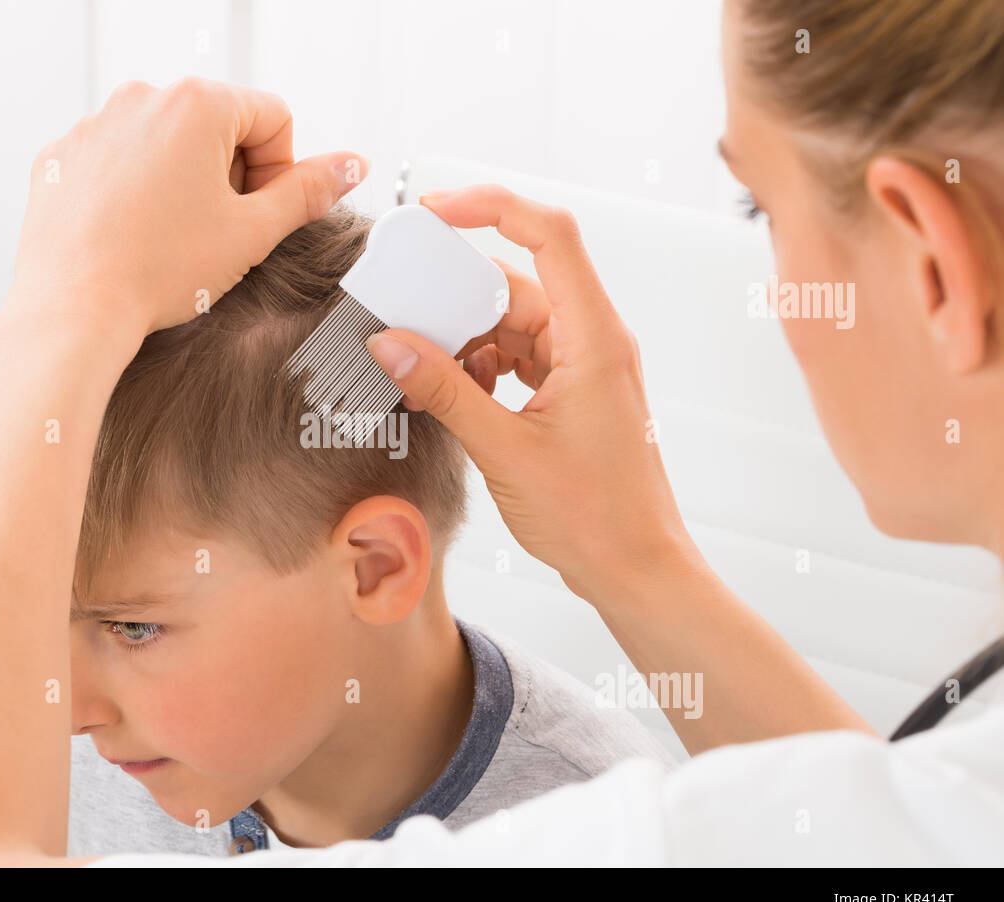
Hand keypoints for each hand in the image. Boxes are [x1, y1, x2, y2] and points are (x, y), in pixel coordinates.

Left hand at [4, 77, 367, 352]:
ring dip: (182, 184)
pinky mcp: (63, 155)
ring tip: (171, 239)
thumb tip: (351, 165)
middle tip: (217, 233)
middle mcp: (142, 98)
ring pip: (166, 144)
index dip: (278, 173)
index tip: (255, 215)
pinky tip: (133, 236)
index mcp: (197, 105)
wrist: (74, 309)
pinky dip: (133, 193)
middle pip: (218, 127)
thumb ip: (309, 192)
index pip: (273, 118)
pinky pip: (118, 162)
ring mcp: (96, 124)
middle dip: (229, 176)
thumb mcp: (252, 233)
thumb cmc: (158, 271)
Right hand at [366, 185, 698, 606]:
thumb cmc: (594, 516)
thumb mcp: (504, 450)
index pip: (549, 234)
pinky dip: (479, 368)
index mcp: (594, 338)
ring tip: (415, 367)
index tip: (432, 211)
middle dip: (456, 293)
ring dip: (463, 339)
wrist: (635, 570)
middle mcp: (594, 341)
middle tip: (401, 307)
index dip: (490, 207)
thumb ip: (445, 391)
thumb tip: (389, 344)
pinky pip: (517, 357)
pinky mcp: (570, 394)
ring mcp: (583, 367)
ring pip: (512, 323)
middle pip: (518, 281)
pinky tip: (445, 393)